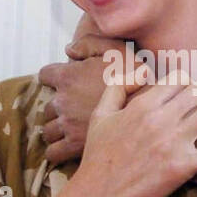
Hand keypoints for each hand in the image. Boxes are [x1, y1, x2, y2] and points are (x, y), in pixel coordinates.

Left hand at [39, 34, 146, 164]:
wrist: (150, 109)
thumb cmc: (136, 77)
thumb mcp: (115, 49)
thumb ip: (89, 44)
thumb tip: (68, 50)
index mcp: (69, 76)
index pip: (45, 75)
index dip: (53, 78)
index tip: (65, 82)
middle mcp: (62, 101)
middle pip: (47, 106)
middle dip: (57, 108)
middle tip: (74, 110)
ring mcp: (67, 125)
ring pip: (48, 130)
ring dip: (56, 130)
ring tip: (71, 131)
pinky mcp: (74, 146)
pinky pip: (53, 151)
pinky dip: (56, 151)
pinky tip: (66, 148)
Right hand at [62, 71, 196, 196]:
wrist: (95, 196)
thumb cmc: (97, 158)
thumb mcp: (99, 116)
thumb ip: (117, 88)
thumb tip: (137, 70)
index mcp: (143, 105)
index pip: (178, 80)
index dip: (194, 80)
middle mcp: (161, 118)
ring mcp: (173, 142)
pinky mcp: (182, 168)